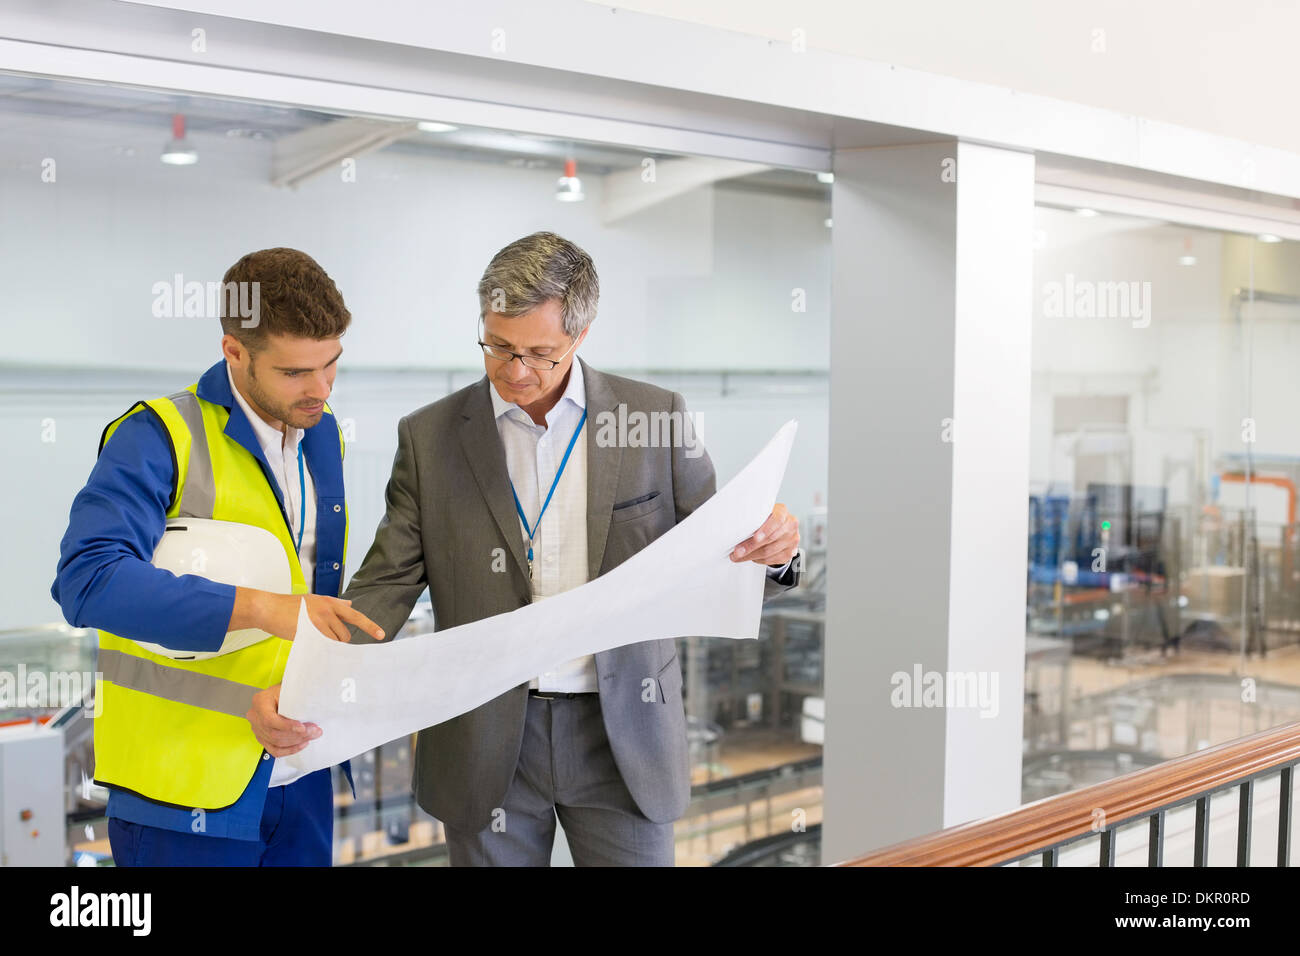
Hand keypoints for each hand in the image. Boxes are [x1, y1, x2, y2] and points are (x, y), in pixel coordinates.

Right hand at [241, 591, 385, 642]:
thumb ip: (332, 603)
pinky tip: (315, 653)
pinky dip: (321, 651)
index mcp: (329, 602)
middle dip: (339, 643)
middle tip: (326, 646)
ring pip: (334, 642)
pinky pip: (322, 646)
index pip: (355, 615)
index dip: (369, 625)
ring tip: (316, 646)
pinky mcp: (309, 631)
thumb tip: (350, 604)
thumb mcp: (313, 599)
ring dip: (329, 648)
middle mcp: (327, 610)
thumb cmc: (287, 606)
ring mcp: (318, 621)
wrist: (267, 607)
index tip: (381, 634)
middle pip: (344, 634)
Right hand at [246, 683, 319, 756]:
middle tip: (314, 731)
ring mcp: (257, 728)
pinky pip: (274, 749)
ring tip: (312, 735)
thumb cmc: (285, 690)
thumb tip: (311, 710)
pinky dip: (289, 750)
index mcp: (259, 701)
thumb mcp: (289, 689)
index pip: (269, 720)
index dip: (286, 726)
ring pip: (275, 742)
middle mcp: (255, 716)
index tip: (303, 727)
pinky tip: (301, 744)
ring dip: (296, 742)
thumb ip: (296, 699)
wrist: (280, 693)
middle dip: (297, 735)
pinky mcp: (262, 737)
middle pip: (274, 733)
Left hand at [730, 502, 799, 566]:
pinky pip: (772, 559)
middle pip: (771, 539)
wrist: (780, 527)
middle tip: (737, 551)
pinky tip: (751, 557)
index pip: (777, 520)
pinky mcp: (789, 553)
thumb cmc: (767, 519)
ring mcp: (791, 540)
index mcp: (783, 513)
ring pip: (769, 552)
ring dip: (751, 555)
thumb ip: (754, 518)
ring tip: (739, 556)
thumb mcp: (761, 513)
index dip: (766, 529)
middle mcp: (790, 526)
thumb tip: (736, 527)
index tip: (755, 538)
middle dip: (751, 546)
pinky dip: (759, 560)